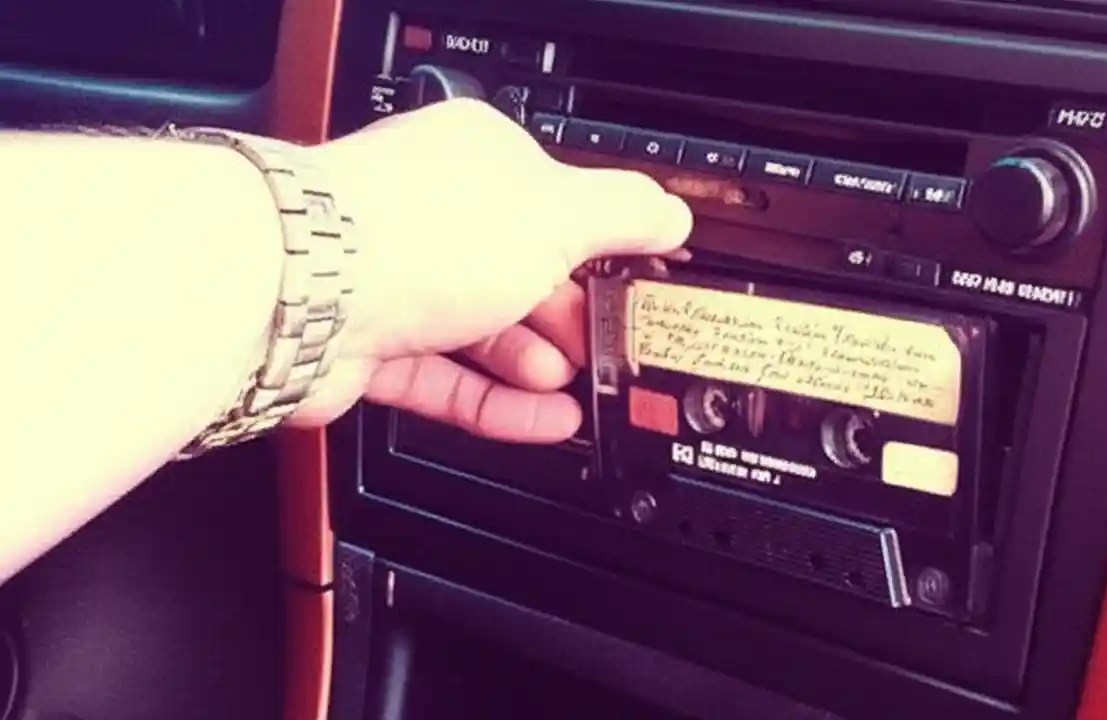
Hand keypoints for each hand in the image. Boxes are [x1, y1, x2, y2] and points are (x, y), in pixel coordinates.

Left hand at [287, 99, 691, 441]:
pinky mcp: (371, 349)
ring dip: (536, 365)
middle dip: (570, 317)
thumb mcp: (556, 213)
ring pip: (483, 333)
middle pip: (520, 273)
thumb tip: (670, 212)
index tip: (638, 284)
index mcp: (476, 162)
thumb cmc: (412, 231)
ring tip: (578, 390)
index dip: (600, 247)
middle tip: (610, 348)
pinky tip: (543, 421)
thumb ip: (623, 214)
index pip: (555, 202)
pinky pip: (450, 382)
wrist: (299, 296)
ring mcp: (396, 284)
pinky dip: (498, 404)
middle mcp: (431, 218)